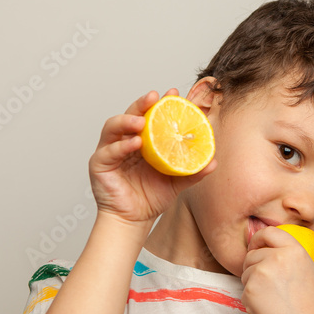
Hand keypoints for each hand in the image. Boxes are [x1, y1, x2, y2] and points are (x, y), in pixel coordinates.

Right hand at [88, 89, 216, 225]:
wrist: (134, 220)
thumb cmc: (151, 197)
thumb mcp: (176, 182)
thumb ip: (192, 171)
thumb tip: (213, 161)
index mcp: (144, 141)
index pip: (151, 116)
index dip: (161, 103)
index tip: (175, 93)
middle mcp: (125, 140)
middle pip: (131, 115)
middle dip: (142, 104)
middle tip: (155, 97)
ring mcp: (110, 150)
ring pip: (113, 127)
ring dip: (127, 120)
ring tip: (141, 121)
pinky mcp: (100, 164)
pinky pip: (108, 151)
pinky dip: (120, 146)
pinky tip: (134, 143)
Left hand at [240, 226, 313, 313]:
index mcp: (294, 251)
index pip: (269, 232)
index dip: (259, 238)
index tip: (257, 245)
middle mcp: (276, 258)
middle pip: (252, 254)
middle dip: (254, 265)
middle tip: (265, 280)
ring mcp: (260, 274)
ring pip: (246, 273)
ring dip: (252, 282)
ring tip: (270, 297)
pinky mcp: (249, 291)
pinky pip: (244, 290)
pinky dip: (252, 299)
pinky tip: (267, 307)